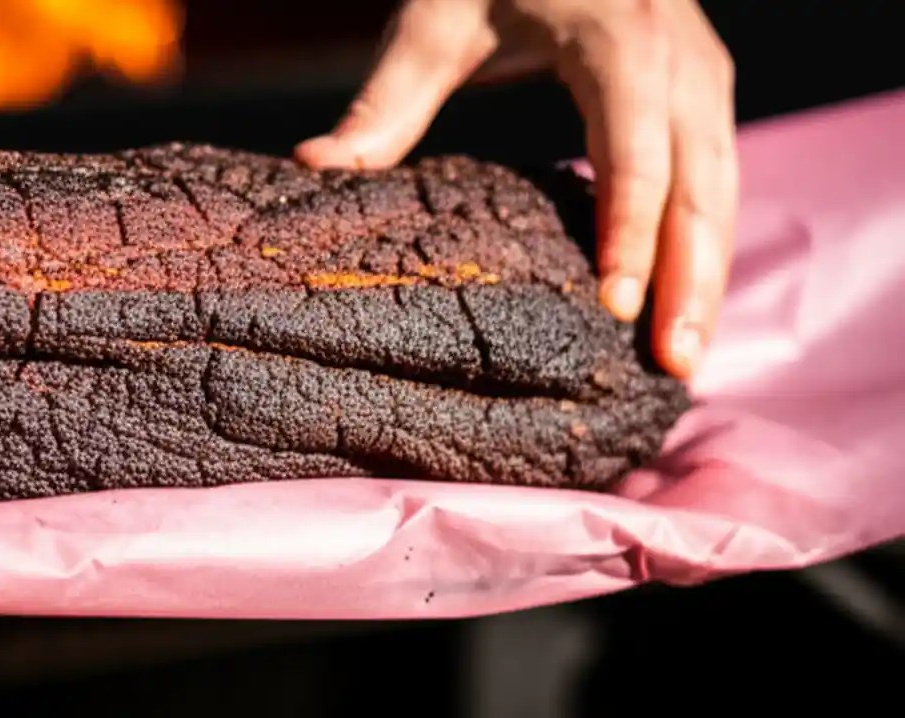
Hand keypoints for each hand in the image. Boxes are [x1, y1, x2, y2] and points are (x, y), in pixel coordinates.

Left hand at [296, 0, 737, 379]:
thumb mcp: (435, 19)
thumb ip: (385, 100)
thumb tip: (311, 165)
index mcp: (619, 40)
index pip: (636, 154)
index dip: (629, 235)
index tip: (612, 310)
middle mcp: (678, 56)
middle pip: (699, 184)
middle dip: (692, 280)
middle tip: (674, 368)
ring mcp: (700, 71)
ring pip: (721, 186)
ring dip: (710, 272)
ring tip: (685, 358)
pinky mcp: (700, 86)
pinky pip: (715, 174)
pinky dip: (706, 241)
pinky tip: (686, 299)